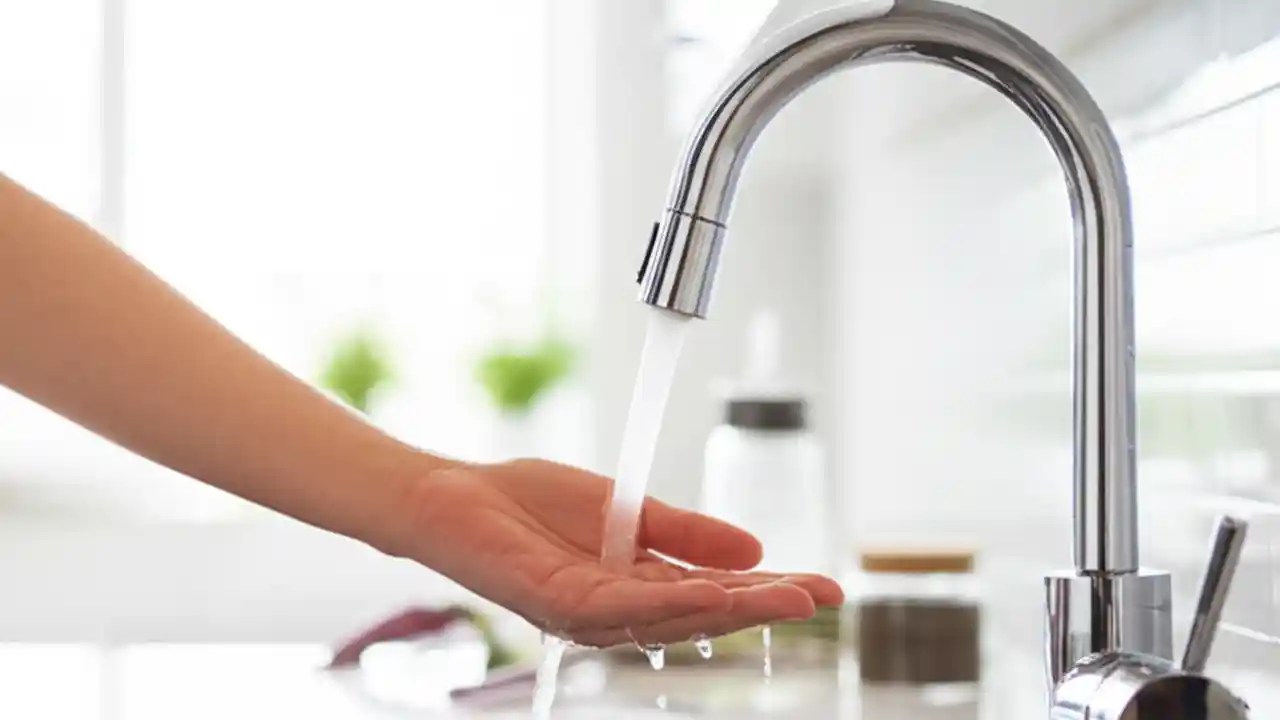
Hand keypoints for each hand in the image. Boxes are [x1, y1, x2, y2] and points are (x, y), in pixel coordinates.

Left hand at [393, 458, 842, 646]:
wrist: (455, 495)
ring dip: (732, 610)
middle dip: (764, 606)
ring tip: (786, 599)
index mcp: (637, 583)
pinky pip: (621, 608)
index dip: (768, 588)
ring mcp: (590, 613)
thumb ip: (684, 531)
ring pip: (672, 618)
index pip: (714, 591)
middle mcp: (619, 609)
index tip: (823, 585)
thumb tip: (756, 548)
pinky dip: (670, 604)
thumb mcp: (625, 508)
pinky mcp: (557, 605)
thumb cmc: (528, 502)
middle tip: (821, 598)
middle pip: (703, 613)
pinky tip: (712, 598)